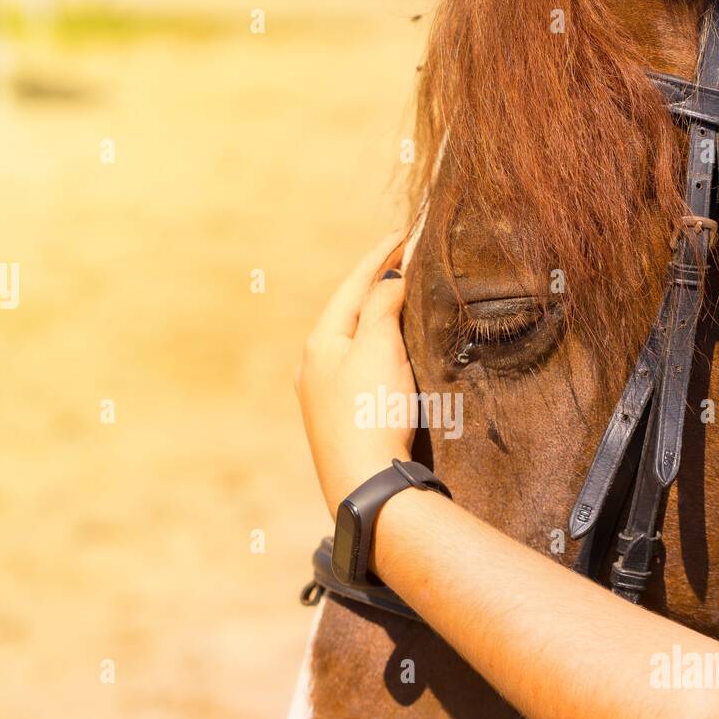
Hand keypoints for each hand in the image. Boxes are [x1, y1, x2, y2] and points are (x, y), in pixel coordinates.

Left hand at [296, 232, 415, 517]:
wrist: (365, 485)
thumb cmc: (371, 412)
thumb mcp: (378, 348)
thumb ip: (382, 307)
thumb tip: (388, 283)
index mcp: (320, 342)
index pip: (353, 285)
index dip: (380, 257)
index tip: (404, 233)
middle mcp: (315, 366)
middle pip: (349, 311)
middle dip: (376, 285)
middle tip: (404, 260)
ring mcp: (324, 396)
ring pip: (354, 341)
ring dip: (378, 317)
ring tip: (402, 299)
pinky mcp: (342, 421)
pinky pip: (360, 368)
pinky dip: (379, 348)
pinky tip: (393, 354)